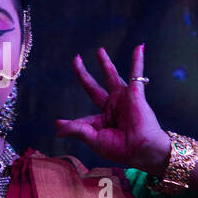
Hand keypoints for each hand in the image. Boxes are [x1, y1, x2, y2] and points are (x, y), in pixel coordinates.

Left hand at [54, 44, 170, 173]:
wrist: (141, 150)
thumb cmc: (120, 149)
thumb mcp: (94, 139)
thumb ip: (76, 129)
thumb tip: (57, 125)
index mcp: (103, 121)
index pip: (84, 119)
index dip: (71, 123)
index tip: (59, 125)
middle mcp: (113, 107)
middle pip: (93, 87)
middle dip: (83, 74)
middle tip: (76, 59)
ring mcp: (123, 98)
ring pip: (111, 76)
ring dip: (105, 63)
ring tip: (99, 51)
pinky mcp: (135, 93)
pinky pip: (136, 73)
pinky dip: (138, 60)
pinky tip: (139, 47)